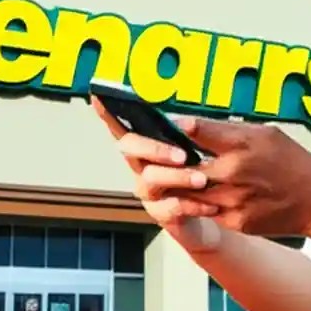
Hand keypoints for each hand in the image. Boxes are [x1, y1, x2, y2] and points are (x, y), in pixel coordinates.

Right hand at [92, 96, 223, 252]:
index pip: (122, 125)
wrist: (212, 213)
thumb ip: (189, 136)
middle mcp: (139, 166)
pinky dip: (192, 204)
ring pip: (150, 179)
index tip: (98, 98)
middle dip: (154, 148)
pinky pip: (170, 208)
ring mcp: (146, 190)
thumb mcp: (197, 151)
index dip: (107, 114)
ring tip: (203, 180)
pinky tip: (211, 204)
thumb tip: (187, 122)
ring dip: (178, 178)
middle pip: (131, 148)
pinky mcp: (159, 213)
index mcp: (146, 146)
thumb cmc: (201, 174)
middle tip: (182, 155)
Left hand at [93, 98, 310, 240]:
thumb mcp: (265, 132)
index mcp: (242, 145)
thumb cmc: (291, 160)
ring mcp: (233, 201)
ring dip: (166, 184)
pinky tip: (174, 195)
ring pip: (185, 193)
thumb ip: (225, 130)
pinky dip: (189, 202)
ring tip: (144, 174)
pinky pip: (202, 211)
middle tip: (130, 148)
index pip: (195, 130)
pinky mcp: (235, 222)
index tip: (149, 119)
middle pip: (180, 167)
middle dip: (156, 159)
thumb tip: (186, 125)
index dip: (169, 126)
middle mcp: (234, 174)